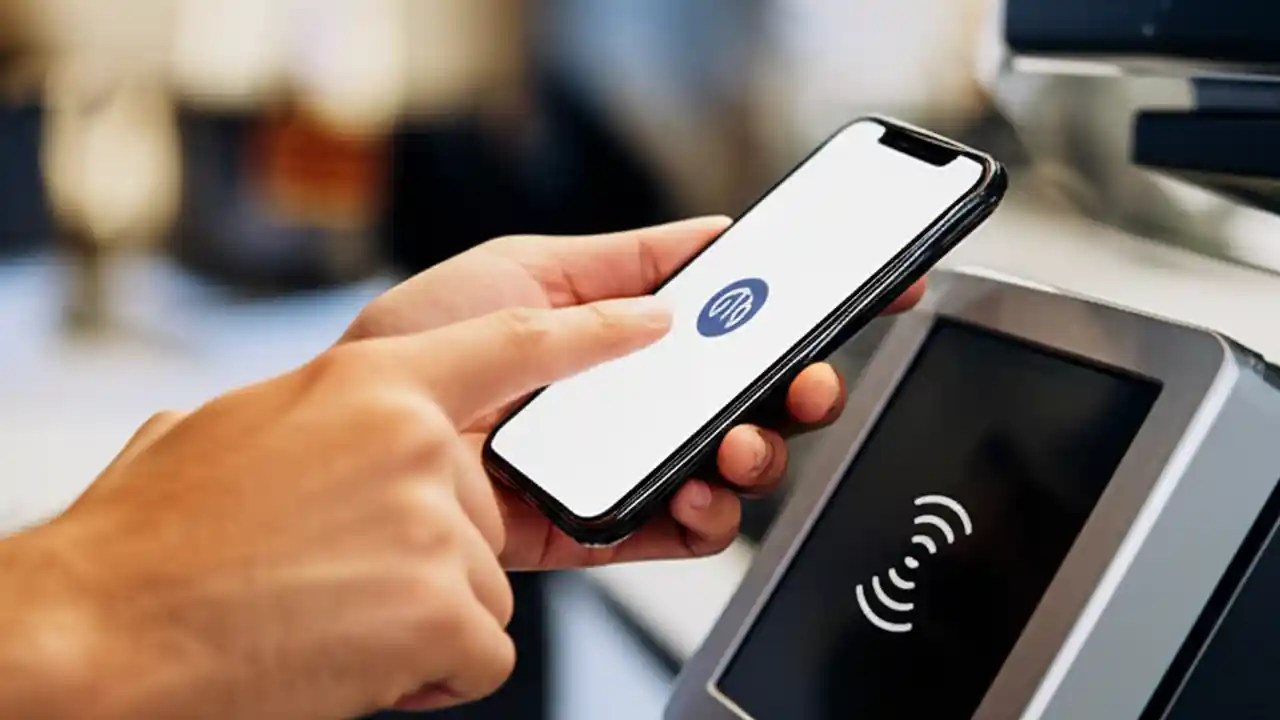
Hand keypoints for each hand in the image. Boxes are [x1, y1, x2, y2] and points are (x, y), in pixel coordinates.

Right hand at [0, 295, 680, 719]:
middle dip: (428, 552)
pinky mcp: (443, 608)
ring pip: (481, 583)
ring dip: (419, 613)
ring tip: (328, 613)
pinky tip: (351, 655)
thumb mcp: (236, 431)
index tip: (655, 319)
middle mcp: (414, 441)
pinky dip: (428, 667)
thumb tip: (341, 427)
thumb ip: (318, 414)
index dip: (596, 329)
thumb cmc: (154, 541)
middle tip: (337, 572)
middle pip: (483, 509)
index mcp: (369, 382)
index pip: (515, 341)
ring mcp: (433, 524)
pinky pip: (483, 648)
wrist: (96, 632)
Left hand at [345, 217, 924, 568]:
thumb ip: (614, 273)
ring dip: (754, 455)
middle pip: (742, 395)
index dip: (796, 302)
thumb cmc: (410, 343)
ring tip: (740, 446)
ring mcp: (615, 462)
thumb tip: (704, 254)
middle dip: (795, 388)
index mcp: (616, 323)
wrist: (347, 444)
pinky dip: (701, 521)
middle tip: (808, 383)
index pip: (728, 312)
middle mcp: (626, 396)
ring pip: (720, 466)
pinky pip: (670, 532)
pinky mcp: (593, 526)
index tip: (858, 290)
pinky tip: (697, 502)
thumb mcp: (514, 273)